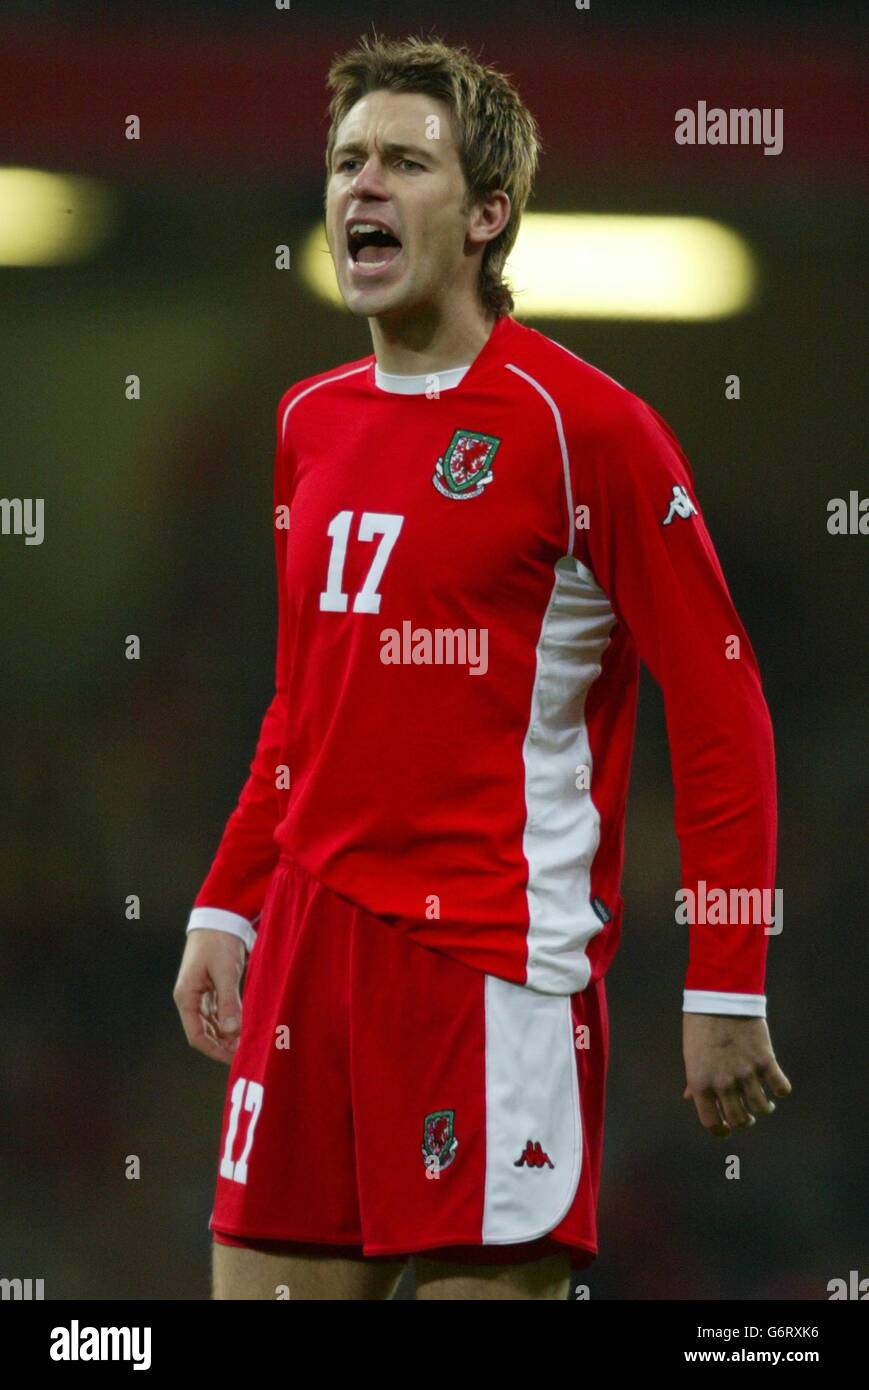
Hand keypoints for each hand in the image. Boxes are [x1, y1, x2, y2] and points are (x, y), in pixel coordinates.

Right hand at [173, 930, 247, 1063]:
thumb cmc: (219, 942)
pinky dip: (228, 1022)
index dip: (214, 1050)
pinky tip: (243, 1027)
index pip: (196, 1035)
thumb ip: (228, 1002)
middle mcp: (190, 998)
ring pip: (211, 1024)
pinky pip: (217, 1012)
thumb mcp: (225, 972)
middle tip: (245, 1053)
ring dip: (226, 1035)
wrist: (220, 917)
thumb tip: (232, 1031)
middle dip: (222, 1045)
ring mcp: (199, 993)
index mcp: (186, 996)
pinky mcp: (210, 987)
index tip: (234, 1058)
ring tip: (246, 1042)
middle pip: (203, 1032)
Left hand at [682, 1013, 790, 1135]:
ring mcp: (746, 1073)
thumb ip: (694, 1079)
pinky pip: (780, 1088)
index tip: (728, 1128)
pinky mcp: (765, 1060)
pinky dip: (781, 1090)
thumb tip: (689, 1097)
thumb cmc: (700, 1025)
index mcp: (701, 1084)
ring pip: (762, 1107)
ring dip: (764, 1107)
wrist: (719, 996)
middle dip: (745, 1120)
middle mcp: (723, 1083)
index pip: (712, 1123)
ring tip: (765, 1103)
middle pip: (740, 1119)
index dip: (722, 1130)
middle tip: (748, 1115)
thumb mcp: (691, 1054)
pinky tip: (776, 1085)